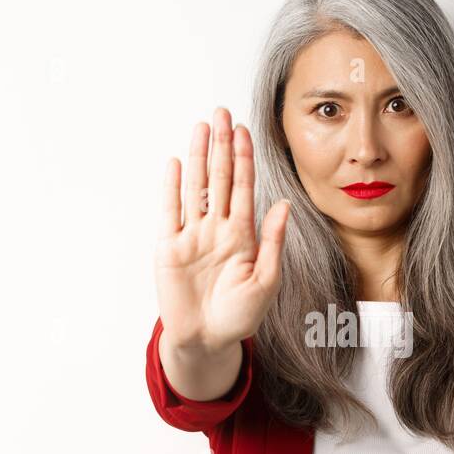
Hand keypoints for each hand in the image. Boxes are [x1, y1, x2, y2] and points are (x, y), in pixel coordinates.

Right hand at [156, 106, 290, 354]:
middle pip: (219, 178)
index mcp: (243, 235)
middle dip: (222, 146)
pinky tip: (176, 162)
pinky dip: (172, 187)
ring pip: (195, 187)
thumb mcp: (266, 281)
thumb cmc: (240, 315)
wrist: (207, 340)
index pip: (243, 187)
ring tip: (202, 127)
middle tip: (223, 113)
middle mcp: (217, 228)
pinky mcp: (169, 248)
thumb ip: (273, 242)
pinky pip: (170, 211)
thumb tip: (284, 204)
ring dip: (198, 157)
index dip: (244, 159)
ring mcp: (192, 235)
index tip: (246, 131)